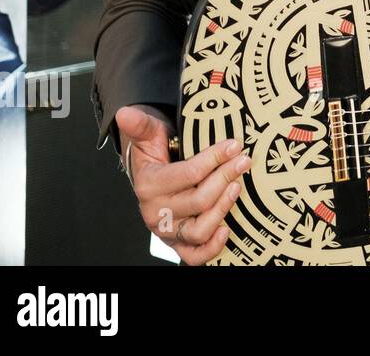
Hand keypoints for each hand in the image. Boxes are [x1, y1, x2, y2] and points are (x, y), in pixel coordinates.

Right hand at [116, 104, 248, 264]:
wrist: (150, 176)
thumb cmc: (154, 155)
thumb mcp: (148, 135)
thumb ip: (140, 125)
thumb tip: (125, 113)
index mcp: (149, 185)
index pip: (189, 173)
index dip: (214, 158)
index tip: (234, 144)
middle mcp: (156, 211)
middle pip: (199, 200)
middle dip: (225, 177)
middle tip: (243, 160)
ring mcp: (166, 230)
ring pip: (199, 229)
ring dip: (223, 208)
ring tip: (237, 186)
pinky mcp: (177, 243)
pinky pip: (193, 256)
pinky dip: (210, 248)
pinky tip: (227, 230)